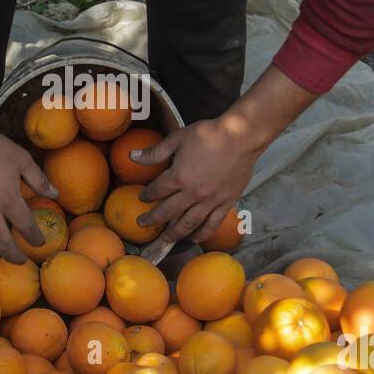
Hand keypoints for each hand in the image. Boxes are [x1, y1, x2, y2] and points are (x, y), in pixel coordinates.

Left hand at [132, 114, 260, 243]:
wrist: (241, 136)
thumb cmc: (209, 134)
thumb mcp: (177, 139)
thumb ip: (155, 153)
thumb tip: (132, 156)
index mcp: (179, 177)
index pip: (157, 191)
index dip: (147, 195)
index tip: (142, 197)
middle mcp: (193, 193)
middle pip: (168, 212)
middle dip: (152, 219)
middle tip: (142, 224)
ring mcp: (210, 201)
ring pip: (188, 223)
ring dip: (174, 233)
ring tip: (164, 239)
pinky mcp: (226, 203)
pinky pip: (212, 224)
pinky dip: (202, 234)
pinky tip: (194, 239)